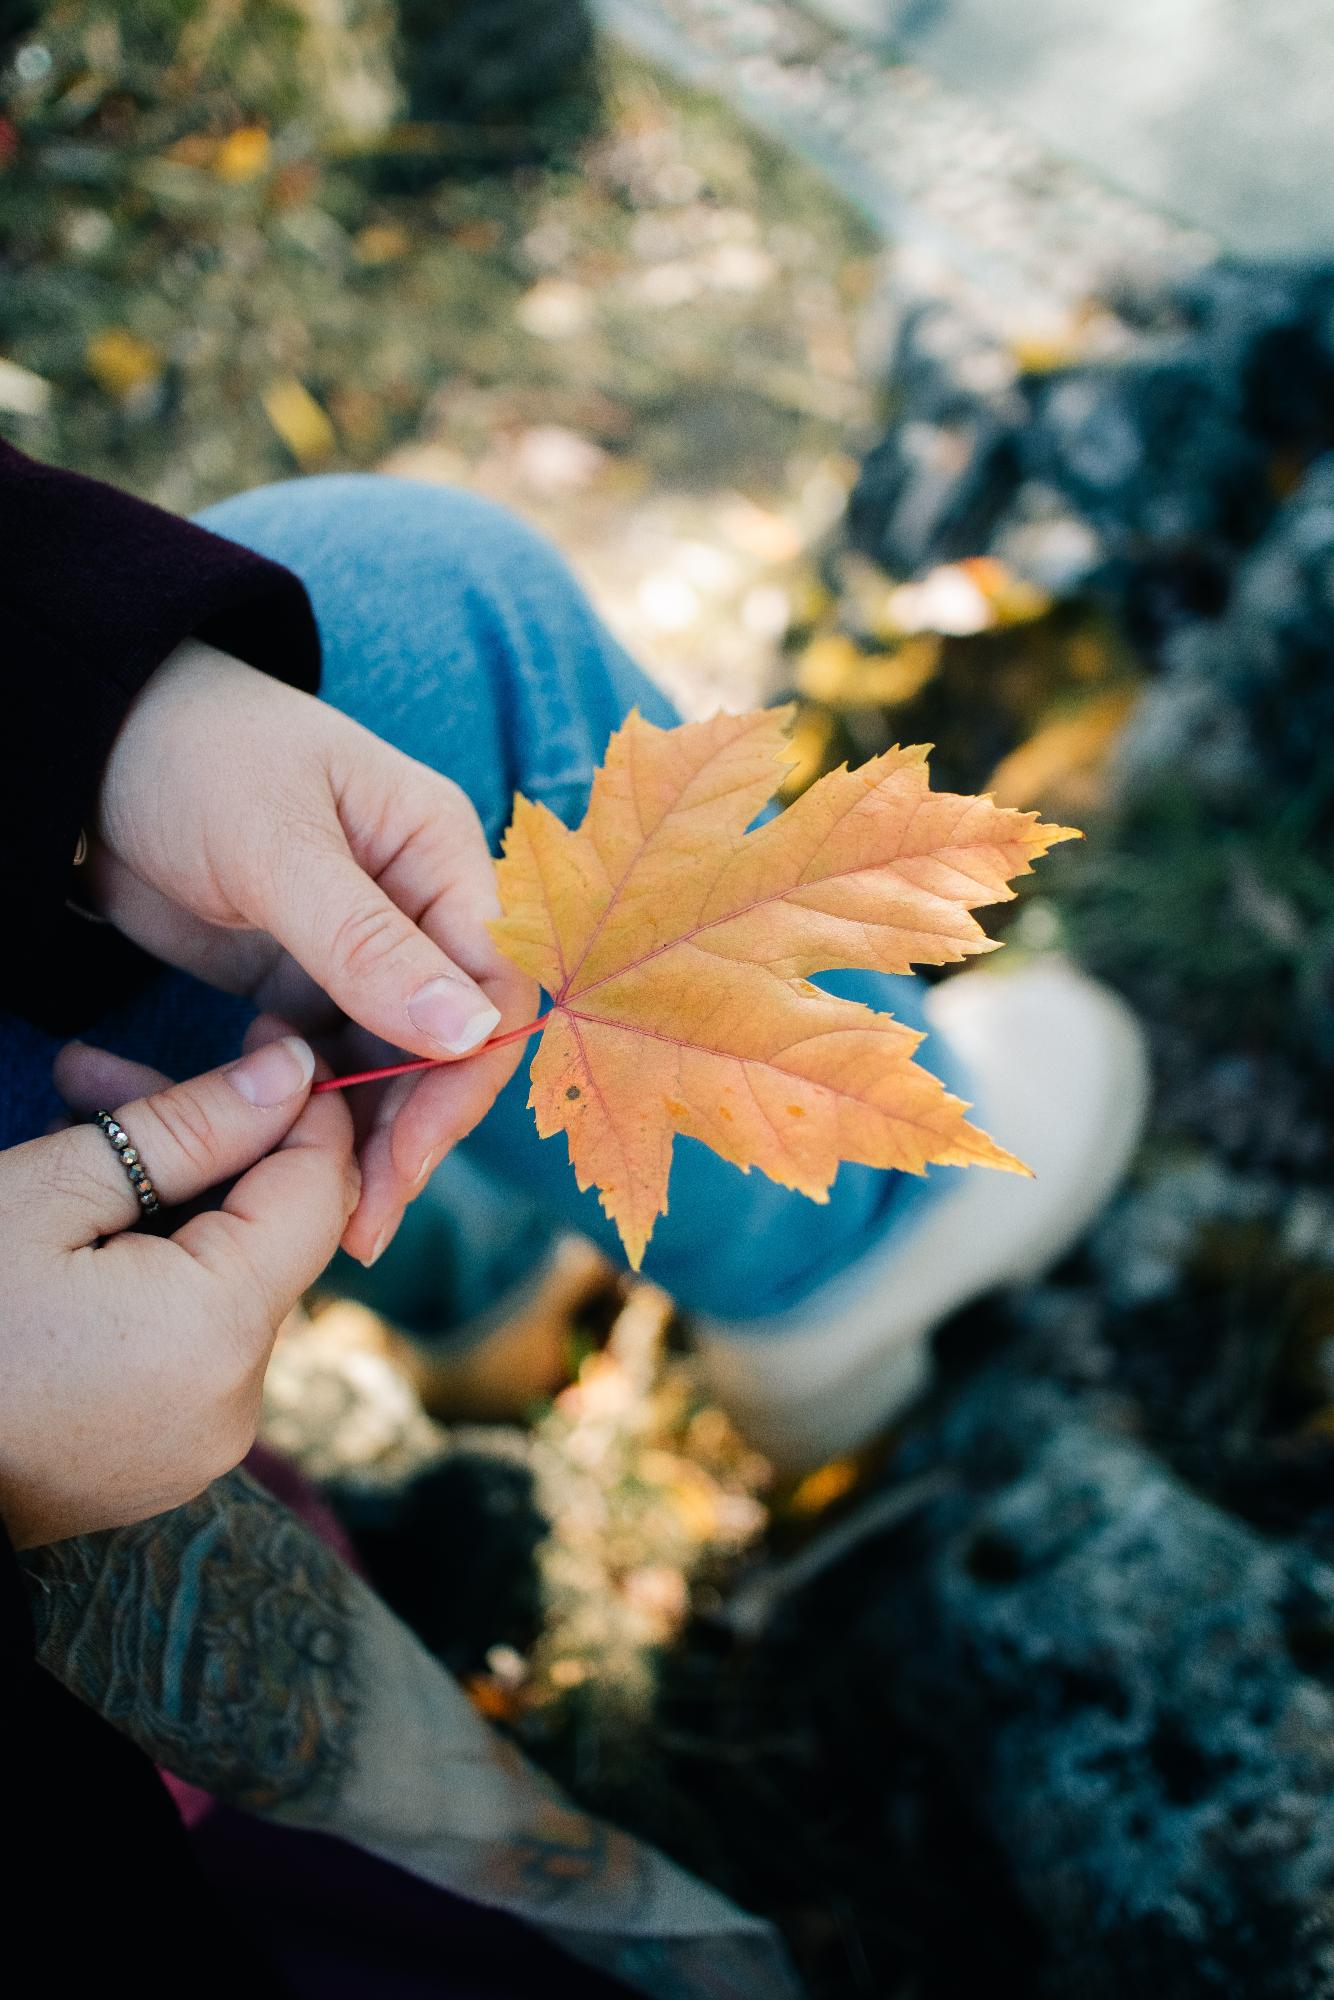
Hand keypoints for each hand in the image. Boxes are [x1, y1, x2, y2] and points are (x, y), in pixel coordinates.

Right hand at [0, 1021, 355, 1548]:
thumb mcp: (47, 1195)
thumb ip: (186, 1127)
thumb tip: (291, 1069)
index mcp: (219, 1334)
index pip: (322, 1191)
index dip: (308, 1103)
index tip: (269, 1037)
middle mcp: (236, 1400)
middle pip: (265, 1234)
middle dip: (199, 1143)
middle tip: (93, 1077)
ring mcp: (202, 1442)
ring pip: (225, 1281)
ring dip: (166, 1202)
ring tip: (61, 1136)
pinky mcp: (165, 1459)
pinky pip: (192, 1339)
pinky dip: (155, 1273)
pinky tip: (78, 1226)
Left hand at [88, 640, 538, 1264]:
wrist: (82, 739)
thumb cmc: (188, 754)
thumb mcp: (274, 848)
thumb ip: (368, 944)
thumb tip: (474, 1031)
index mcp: (440, 851)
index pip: (495, 983)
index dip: (464, 1078)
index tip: (409, 1157)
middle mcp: (417, 903)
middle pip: (450, 1040)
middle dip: (413, 1130)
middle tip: (361, 1223)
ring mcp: (362, 944)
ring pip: (394, 1063)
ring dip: (365, 1134)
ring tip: (323, 1212)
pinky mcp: (304, 975)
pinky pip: (331, 1059)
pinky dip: (312, 1107)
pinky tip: (273, 1136)